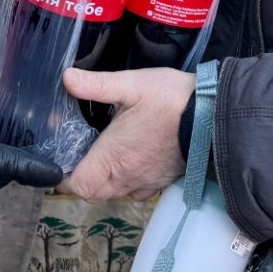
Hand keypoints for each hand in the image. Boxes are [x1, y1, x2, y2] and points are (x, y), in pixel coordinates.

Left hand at [58, 67, 193, 201]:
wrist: (213, 116)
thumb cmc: (171, 100)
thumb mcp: (131, 84)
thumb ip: (96, 84)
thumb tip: (67, 78)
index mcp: (114, 157)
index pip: (78, 186)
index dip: (63, 178)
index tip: (59, 162)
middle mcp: (128, 177)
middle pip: (93, 193)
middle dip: (81, 179)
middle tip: (76, 154)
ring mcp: (146, 182)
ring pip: (113, 193)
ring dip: (102, 181)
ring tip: (99, 155)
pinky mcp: (161, 181)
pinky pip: (134, 191)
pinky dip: (124, 181)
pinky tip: (125, 159)